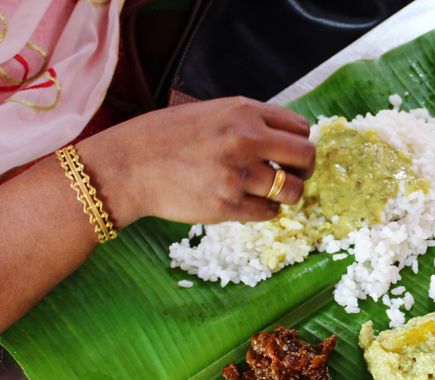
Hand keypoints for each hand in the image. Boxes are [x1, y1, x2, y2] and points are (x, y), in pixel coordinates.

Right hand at [78, 97, 314, 227]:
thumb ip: (249, 122)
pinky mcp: (227, 205)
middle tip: (292, 177)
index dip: (299, 143)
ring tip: (269, 193)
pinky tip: (249, 203)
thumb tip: (287, 140)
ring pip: (292, 191)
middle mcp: (246, 140)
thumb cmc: (166, 137)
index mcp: (244, 112)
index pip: (301, 128)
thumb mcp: (212, 113)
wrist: (128, 166)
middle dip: (304, 170)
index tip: (290, 154)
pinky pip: (268, 213)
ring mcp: (237, 174)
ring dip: (286, 195)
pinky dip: (265, 211)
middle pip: (306, 158)